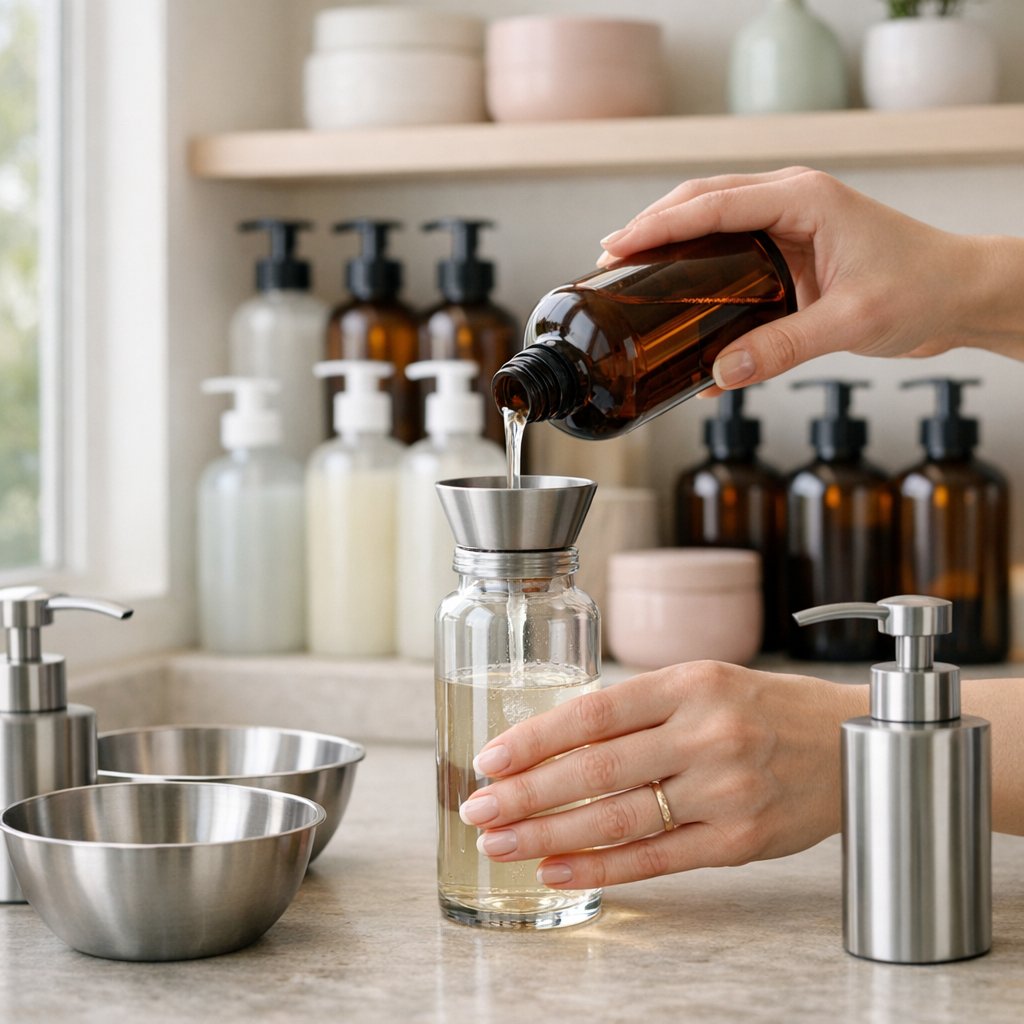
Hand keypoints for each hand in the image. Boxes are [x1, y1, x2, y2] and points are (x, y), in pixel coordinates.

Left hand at [459, 661, 866, 888]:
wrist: (854, 743)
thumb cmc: (767, 709)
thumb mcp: (705, 684)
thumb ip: (640, 711)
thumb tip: (554, 743)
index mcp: (691, 683)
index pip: (595, 712)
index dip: (535, 739)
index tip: (489, 759)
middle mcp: (707, 733)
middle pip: (596, 769)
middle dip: (525, 793)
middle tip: (477, 809)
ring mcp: (725, 790)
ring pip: (618, 818)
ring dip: (549, 835)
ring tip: (502, 843)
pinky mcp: (740, 841)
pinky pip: (656, 859)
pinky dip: (600, 868)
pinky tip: (558, 869)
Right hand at [597, 167, 1021, 390]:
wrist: (961, 296)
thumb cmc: (923, 289)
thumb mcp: (850, 322)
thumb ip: (782, 347)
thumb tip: (718, 373)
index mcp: (804, 200)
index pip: (713, 205)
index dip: (658, 227)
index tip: (616, 246)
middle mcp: (792, 203)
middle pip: (703, 202)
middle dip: (653, 227)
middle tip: (611, 259)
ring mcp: (791, 226)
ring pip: (715, 222)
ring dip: (672, 243)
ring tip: (632, 272)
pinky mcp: (792, 255)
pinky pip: (734, 255)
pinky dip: (702, 272)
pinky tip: (683, 306)